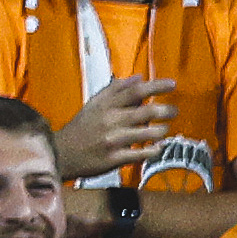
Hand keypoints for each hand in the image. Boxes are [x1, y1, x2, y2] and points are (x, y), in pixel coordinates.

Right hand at [56, 77, 176, 179]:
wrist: (62, 153)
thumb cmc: (82, 127)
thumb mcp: (95, 104)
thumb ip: (116, 90)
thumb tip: (139, 78)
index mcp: (106, 105)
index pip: (135, 91)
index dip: (156, 86)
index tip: (173, 84)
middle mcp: (110, 120)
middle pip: (146, 112)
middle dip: (166, 110)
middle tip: (174, 110)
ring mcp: (113, 140)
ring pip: (147, 133)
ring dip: (161, 131)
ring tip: (163, 130)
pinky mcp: (115, 159)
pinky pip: (142, 154)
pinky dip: (154, 149)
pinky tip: (158, 147)